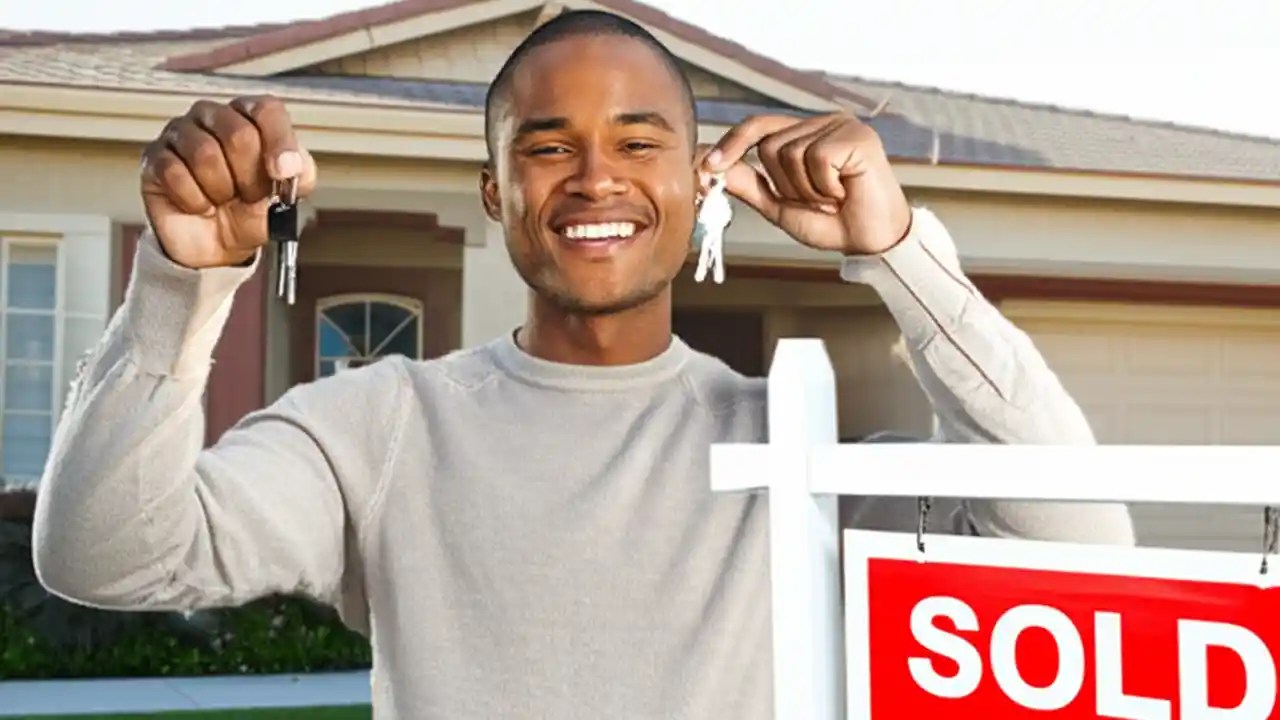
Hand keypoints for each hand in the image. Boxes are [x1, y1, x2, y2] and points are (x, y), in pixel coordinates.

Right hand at [139, 95, 317, 268]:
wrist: (217, 244)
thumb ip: (299, 175)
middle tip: (248, 195)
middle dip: (249, 178)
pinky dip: (195, 201)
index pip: (266, 110)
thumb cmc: (250, 210)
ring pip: (205, 155)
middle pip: (238, 134)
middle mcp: (214, 116)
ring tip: (222, 199)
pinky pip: (175, 174)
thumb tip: (290, 164)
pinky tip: (200, 204)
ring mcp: (180, 133)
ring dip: (221, 191)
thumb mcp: (288, 196)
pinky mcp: (155, 157)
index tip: (282, 172)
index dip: (278, 142)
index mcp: (250, 117)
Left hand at [699, 112, 911, 255]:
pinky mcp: (858, 135)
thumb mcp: (780, 206)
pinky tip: (846, 192)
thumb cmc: (832, 223)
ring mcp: (841, 125)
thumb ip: (748, 185)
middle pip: (770, 145)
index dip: (732, 143)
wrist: (871, 241)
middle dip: (785, 184)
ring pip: (790, 153)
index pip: (758, 126)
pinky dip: (826, 186)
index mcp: (803, 133)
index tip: (709, 166)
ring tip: (833, 197)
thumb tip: (709, 167)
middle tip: (817, 200)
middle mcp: (822, 122)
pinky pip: (817, 159)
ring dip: (807, 189)